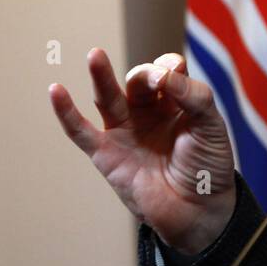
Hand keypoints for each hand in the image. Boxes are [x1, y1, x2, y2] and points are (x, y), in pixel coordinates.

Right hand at [49, 49, 236, 254]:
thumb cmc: (208, 167)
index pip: (166, 71)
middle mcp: (148, 113)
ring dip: (101, 75)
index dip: (169, 67)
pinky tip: (55, 90)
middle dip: (145, 75)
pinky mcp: (106, 155)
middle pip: (138, 81)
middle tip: (155, 78)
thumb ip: (194, 96)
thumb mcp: (211, 126)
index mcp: (175, 103)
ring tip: (95, 55)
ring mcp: (125, 132)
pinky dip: (66, 112)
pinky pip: (81, 131)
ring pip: (107, 97)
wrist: (199, 211)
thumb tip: (165, 74)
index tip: (177, 76)